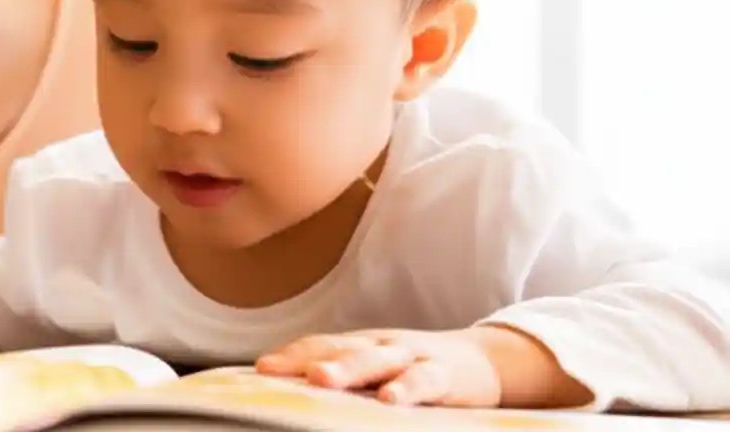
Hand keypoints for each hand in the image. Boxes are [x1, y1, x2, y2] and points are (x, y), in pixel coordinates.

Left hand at [256, 326, 587, 407]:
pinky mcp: (446, 375)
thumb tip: (295, 392)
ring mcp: (413, 357)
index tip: (260, 367)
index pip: (320, 344)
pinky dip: (407, 389)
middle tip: (272, 369)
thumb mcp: (379, 368)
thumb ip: (347, 378)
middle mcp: (382, 345)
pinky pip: (425, 381)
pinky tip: (390, 400)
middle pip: (339, 348)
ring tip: (320, 379)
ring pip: (376, 360)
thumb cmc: (416, 370)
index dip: (290, 354)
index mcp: (362, 344)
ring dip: (347, 368)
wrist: (485, 360)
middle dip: (305, 358)